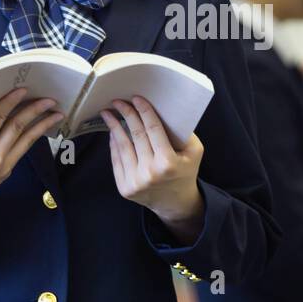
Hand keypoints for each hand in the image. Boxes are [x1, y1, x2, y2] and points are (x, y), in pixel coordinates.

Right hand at [0, 88, 63, 230]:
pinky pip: (21, 150)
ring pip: (26, 140)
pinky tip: (40, 128)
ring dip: (42, 125)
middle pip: (17, 127)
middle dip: (34, 111)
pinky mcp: (6, 172)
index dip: (10, 102)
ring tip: (56, 114)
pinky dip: (32, 137)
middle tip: (49, 99)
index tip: (22, 90)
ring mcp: (2, 167)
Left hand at [101, 96, 204, 241]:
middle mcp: (150, 173)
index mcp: (168, 163)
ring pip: (122, 147)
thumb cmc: (185, 172)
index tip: (136, 98)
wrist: (175, 203)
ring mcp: (135, 181)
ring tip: (108, 114)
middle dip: (126, 115)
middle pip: (136, 135)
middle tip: (118, 101)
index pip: (153, 130)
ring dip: (114, 127)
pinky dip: (113, 144)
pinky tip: (112, 132)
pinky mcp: (124, 188)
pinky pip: (117, 160)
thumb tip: (164, 111)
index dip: (144, 112)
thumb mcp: (194, 152)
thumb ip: (184, 133)